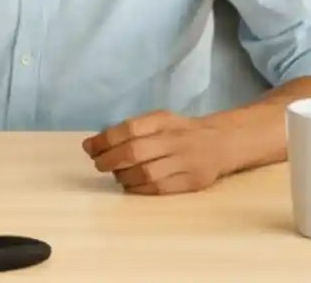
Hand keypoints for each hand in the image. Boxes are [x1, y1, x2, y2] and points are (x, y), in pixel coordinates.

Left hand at [81, 110, 232, 194]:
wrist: (221, 142)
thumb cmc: (179, 132)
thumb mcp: (159, 121)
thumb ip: (131, 130)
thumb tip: (95, 144)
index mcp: (163, 120)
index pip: (129, 129)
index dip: (104, 140)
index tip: (89, 148)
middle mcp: (175, 139)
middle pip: (135, 152)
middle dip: (109, 161)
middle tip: (98, 164)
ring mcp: (186, 162)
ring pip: (146, 173)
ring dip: (123, 177)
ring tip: (117, 174)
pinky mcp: (193, 182)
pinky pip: (159, 188)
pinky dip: (139, 189)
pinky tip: (131, 185)